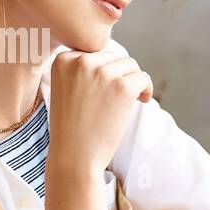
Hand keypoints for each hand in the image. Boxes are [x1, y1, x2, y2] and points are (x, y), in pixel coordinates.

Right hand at [48, 49, 152, 172]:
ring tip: (127, 100)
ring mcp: (102, 73)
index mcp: (63, 60)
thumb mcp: (63, 89)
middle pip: (112, 56)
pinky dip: (146, 88)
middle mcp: (81, 61)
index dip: (101, 72)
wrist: (73, 156)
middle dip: (117, 76)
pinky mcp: (122, 87)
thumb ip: (80, 70)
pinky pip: (143, 77)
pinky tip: (141, 101)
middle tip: (113, 99)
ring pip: (130, 65)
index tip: (100, 91)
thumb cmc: (69, 128)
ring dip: (132, 81)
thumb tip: (110, 57)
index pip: (92, 53)